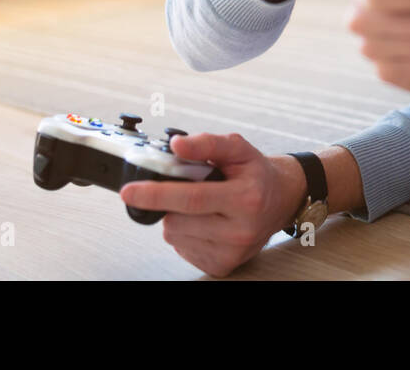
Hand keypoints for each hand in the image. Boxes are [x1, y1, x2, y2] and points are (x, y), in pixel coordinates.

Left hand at [120, 132, 304, 277]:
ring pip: (175, 235)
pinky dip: (185, 233)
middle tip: (188, 187)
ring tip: (202, 205)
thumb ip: (207, 144)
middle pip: (177, 219)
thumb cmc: (257, 174)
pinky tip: (205, 221)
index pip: (191, 198)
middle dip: (169, 202)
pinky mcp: (222, 266)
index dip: (156, 193)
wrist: (281, 200)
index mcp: (245, 198)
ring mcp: (230, 252)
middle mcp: (239, 230)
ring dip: (177, 217)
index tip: (129, 192)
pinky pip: (182, 248)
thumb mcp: (238, 148)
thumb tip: (176, 145)